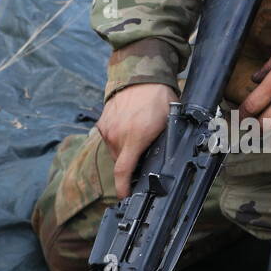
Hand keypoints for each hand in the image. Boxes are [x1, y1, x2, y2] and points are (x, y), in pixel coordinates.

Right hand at [96, 83, 173, 198]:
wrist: (141, 75)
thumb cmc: (159, 98)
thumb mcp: (168, 124)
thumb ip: (161, 145)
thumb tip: (161, 162)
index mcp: (134, 138)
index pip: (123, 171)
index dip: (122, 187)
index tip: (124, 195)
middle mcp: (117, 136)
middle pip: (121, 162)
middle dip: (131, 163)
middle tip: (144, 154)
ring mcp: (107, 129)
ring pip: (115, 151)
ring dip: (124, 150)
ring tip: (137, 135)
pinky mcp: (102, 122)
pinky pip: (110, 138)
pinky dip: (118, 139)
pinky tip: (129, 128)